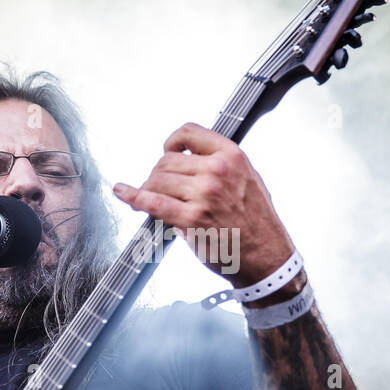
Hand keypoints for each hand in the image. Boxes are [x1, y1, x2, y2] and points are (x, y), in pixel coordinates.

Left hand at [112, 123, 295, 288]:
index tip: (168, 152)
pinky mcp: (191, 218)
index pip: (189, 133)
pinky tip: (123, 192)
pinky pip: (152, 202)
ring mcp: (203, 194)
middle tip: (161, 188)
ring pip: (157, 180)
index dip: (172, 143)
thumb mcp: (248, 178)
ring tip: (152, 199)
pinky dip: (132, 196)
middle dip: (158, 174)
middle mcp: (217, 171)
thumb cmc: (257, 222)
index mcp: (231, 156)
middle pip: (167, 160)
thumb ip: (220, 164)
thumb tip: (188, 159)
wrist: (266, 256)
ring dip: (149, 190)